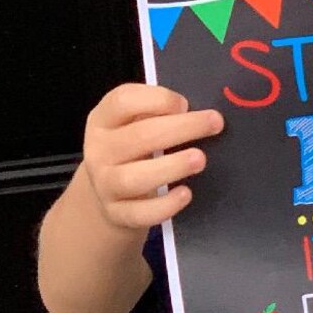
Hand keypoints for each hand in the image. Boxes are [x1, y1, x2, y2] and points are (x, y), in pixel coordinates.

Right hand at [82, 83, 223, 229]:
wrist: (107, 195)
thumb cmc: (132, 151)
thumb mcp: (133, 125)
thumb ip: (158, 114)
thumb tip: (199, 114)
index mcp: (103, 119)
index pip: (122, 101)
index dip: (157, 99)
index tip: (185, 104)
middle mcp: (99, 150)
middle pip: (138, 136)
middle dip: (181, 128)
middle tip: (214, 124)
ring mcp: (105, 184)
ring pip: (134, 177)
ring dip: (172, 167)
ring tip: (200, 159)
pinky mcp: (117, 213)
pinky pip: (140, 213)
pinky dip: (165, 205)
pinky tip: (185, 193)